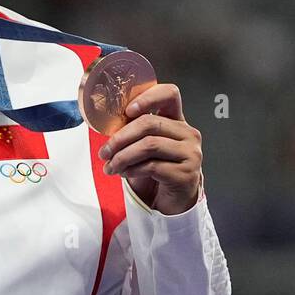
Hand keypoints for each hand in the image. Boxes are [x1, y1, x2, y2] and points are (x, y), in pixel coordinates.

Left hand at [96, 82, 202, 215]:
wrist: (172, 200)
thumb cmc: (157, 170)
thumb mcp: (145, 147)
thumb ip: (134, 131)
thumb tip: (107, 123)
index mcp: (177, 121)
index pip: (170, 94)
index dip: (147, 98)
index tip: (127, 111)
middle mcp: (188, 134)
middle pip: (150, 123)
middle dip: (120, 138)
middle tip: (104, 152)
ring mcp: (191, 153)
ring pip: (149, 145)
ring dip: (122, 156)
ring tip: (111, 166)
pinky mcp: (187, 174)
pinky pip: (152, 166)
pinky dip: (132, 169)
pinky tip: (124, 173)